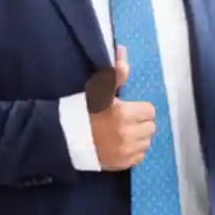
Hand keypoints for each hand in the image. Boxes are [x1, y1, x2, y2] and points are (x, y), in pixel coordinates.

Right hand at [87, 45, 156, 170]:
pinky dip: (133, 151)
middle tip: (126, 121)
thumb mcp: (98, 91)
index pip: (150, 110)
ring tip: (123, 133)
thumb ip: (116, 74)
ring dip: (138, 138)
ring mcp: (125, 151)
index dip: (140, 109)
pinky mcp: (122, 164)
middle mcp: (128, 133)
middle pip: (150, 127)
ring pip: (146, 142)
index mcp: (124, 113)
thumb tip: (122, 51)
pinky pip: (140, 156)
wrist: (63, 139)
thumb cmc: (82, 112)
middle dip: (141, 123)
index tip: (128, 109)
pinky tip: (121, 145)